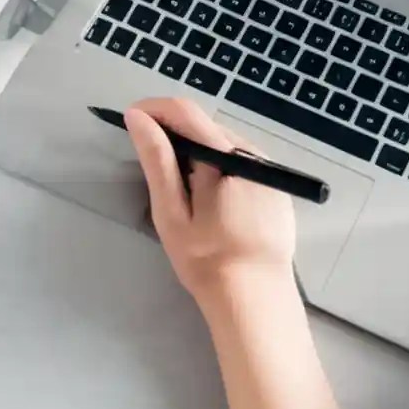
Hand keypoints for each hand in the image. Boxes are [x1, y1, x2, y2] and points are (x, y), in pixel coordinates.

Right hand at [124, 98, 296, 302]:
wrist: (256, 300)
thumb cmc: (208, 259)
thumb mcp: (171, 212)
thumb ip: (156, 160)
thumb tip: (138, 118)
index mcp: (227, 155)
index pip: (187, 111)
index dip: (154, 108)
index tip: (130, 120)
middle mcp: (254, 153)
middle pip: (206, 126)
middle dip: (174, 134)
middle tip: (152, 166)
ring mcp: (270, 170)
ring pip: (223, 144)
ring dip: (197, 153)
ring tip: (180, 189)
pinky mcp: (277, 187)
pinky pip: (240, 163)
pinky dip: (218, 168)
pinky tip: (210, 201)